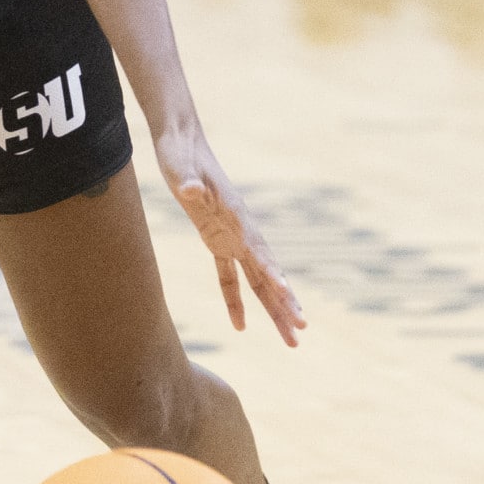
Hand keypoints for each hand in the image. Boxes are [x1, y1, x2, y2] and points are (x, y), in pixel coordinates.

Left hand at [154, 119, 303, 345]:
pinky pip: (229, 276)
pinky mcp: (215, 240)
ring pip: (256, 280)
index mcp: (236, 215)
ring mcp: (231, 237)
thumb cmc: (181, 156)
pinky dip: (235, 300)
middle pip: (268, 272)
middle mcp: (240, 230)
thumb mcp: (182, 168)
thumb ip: (189, 182)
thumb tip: (191, 190)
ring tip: (290, 338)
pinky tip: (240, 326)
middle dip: (284, 302)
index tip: (287, 294)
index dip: (272, 272)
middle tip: (301, 331)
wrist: (182, 145)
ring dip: (271, 309)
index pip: (259, 250)